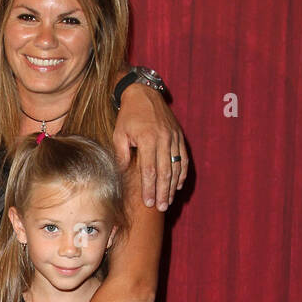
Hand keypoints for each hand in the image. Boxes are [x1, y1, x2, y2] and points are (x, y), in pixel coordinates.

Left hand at [112, 84, 188, 210]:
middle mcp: (163, 138)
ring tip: (169, 201)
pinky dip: (182, 173)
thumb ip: (121, 155)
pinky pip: (183, 158)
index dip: (149, 188)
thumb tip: (123, 175)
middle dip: (163, 192)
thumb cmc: (128, 116)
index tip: (148, 203)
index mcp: (147, 139)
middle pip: (165, 172)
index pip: (149, 170)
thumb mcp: (119, 134)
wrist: (144, 93)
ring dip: (172, 186)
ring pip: (176, 166)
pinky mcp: (179, 136)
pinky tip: (178, 185)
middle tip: (161, 208)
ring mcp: (174, 137)